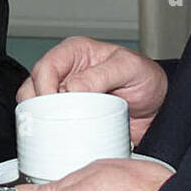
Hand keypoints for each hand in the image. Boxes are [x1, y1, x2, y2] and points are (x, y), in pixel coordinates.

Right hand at [17, 37, 168, 146]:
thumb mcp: (130, 69)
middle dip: (38, 106)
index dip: (44, 86)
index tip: (55, 104)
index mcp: (74, 52)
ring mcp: (63, 95)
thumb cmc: (146, 80)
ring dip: (41, 122)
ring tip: (60, 131)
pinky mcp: (66, 117)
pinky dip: (49, 133)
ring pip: (34, 107)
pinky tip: (60, 139)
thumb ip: (102, 75)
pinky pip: (47, 125)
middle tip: (56, 122)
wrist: (158, 107)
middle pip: (32, 87)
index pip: (45, 66)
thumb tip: (71, 88)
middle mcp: (65, 72)